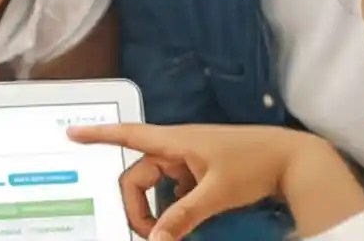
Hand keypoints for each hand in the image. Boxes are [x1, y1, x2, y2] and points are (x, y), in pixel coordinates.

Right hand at [67, 123, 363, 240]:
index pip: (126, 135)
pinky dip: (173, 210)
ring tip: (168, 234)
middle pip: (137, 178)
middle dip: (136, 208)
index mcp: (174, 141)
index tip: (71, 134)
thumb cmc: (254, 164)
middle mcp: (175, 148)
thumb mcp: (216, 194)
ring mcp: (186, 160)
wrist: (292, 159)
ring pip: (155, 188)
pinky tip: (186, 225)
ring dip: (157, 211)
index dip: (96, 135)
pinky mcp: (198, 172)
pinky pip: (173, 192)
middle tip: (150, 236)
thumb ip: (183, 217)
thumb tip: (156, 240)